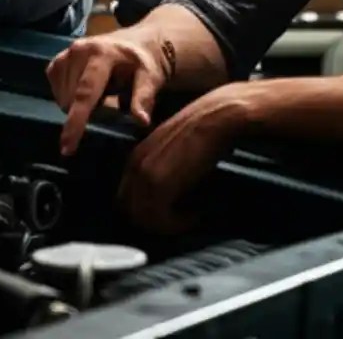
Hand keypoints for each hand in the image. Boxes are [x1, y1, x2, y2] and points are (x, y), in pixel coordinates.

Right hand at [47, 29, 170, 155]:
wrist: (137, 42)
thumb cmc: (145, 63)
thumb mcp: (151, 78)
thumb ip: (143, 97)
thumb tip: (141, 120)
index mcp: (102, 54)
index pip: (85, 93)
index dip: (75, 122)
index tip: (67, 148)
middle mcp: (78, 50)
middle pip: (72, 100)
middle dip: (88, 111)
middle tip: (110, 101)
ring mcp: (66, 53)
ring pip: (62, 98)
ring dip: (78, 104)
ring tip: (101, 92)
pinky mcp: (58, 59)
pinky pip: (56, 89)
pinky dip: (68, 96)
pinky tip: (86, 89)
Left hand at [118, 83, 252, 232]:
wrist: (217, 117)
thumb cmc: (204, 132)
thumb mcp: (174, 151)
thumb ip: (163, 169)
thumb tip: (169, 196)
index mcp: (136, 158)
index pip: (126, 198)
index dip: (146, 211)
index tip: (170, 213)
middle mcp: (135, 166)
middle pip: (129, 211)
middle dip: (153, 222)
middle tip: (179, 222)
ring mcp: (145, 175)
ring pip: (142, 218)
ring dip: (166, 225)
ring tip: (190, 218)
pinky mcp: (160, 184)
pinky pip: (159, 218)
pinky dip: (177, 224)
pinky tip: (196, 214)